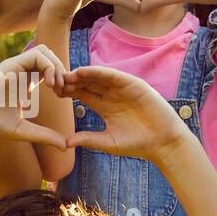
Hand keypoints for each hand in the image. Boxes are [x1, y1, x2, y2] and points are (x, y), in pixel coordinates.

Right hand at [0, 45, 68, 148]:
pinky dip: (49, 66)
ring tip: (57, 87)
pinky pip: (37, 54)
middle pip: (50, 56)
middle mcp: (21, 71)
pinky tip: (50, 84)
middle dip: (62, 70)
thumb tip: (65, 147)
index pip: (49, 70)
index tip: (64, 98)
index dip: (62, 80)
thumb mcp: (24, 130)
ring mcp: (16, 66)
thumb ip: (45, 135)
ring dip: (57, 66)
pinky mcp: (11, 64)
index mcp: (24, 82)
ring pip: (45, 51)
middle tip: (64, 91)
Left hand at [53, 65, 191, 161]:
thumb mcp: (107, 141)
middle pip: (87, 83)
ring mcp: (122, 88)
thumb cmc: (137, 144)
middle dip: (71, 81)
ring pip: (98, 77)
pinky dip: (98, 72)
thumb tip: (65, 143)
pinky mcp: (133, 84)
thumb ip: (88, 139)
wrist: (162, 142)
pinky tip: (83, 71)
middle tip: (54, 79)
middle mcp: (111, 95)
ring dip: (82, 74)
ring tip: (66, 74)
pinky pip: (112, 75)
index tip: (53, 92)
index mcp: (104, 106)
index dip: (68, 92)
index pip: (83, 95)